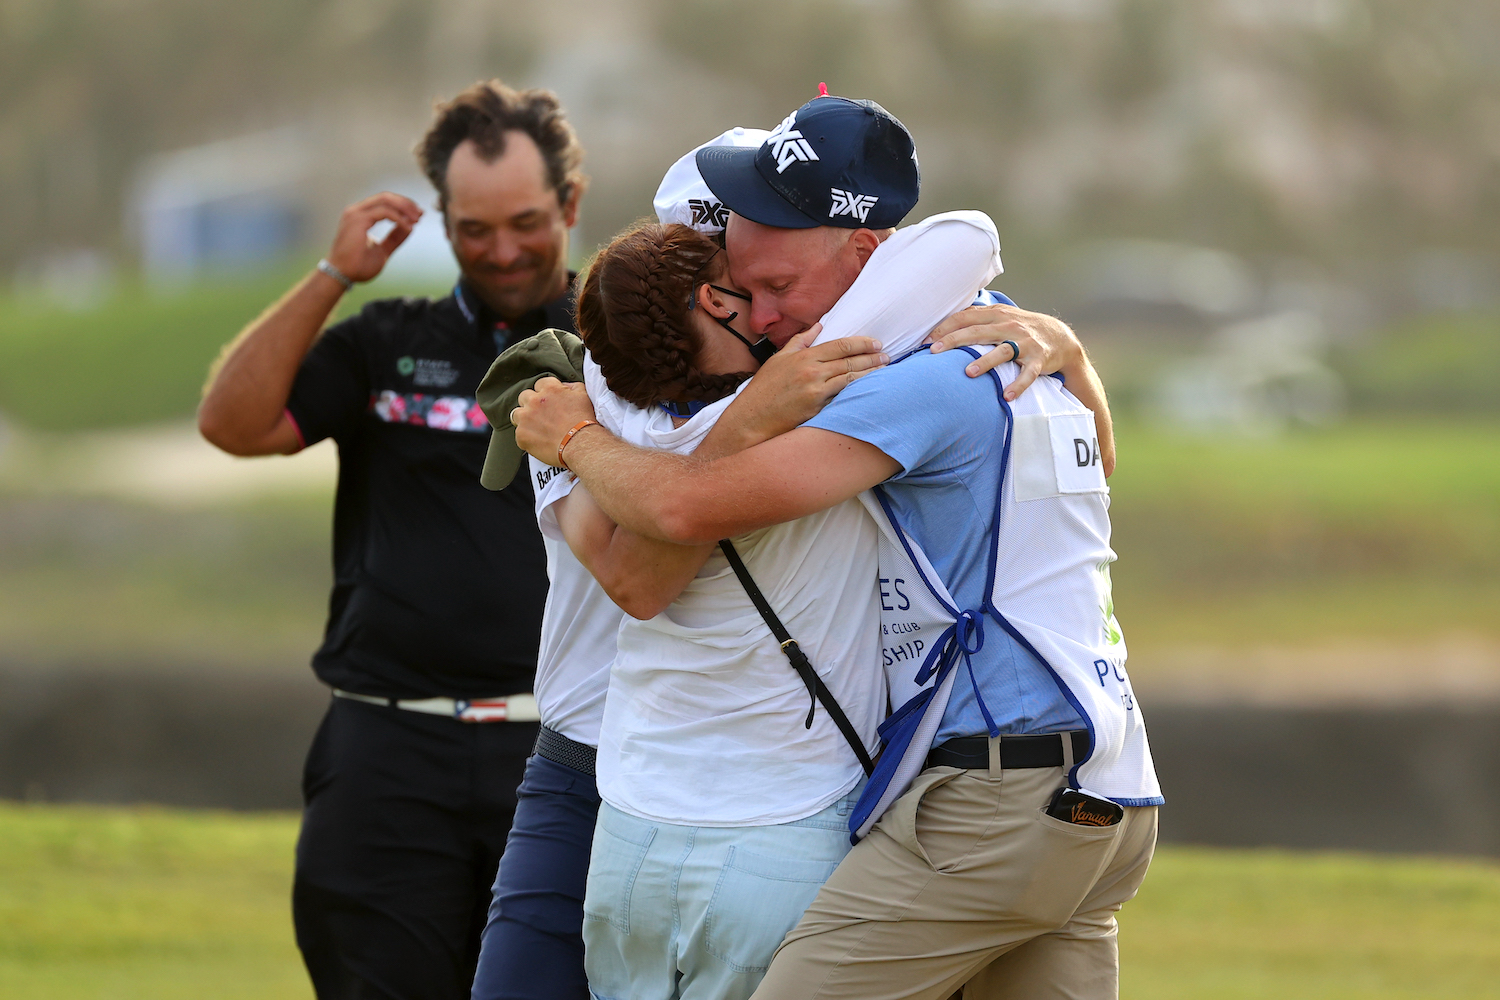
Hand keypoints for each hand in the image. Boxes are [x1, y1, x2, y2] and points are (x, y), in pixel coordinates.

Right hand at [323, 193, 423, 283]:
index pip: (384, 202)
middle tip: (421, 214)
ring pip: (385, 199)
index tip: (418, 216)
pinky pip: (384, 212)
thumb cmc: (358, 266)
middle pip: (386, 197)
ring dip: (405, 208)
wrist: (342, 275)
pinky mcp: (358, 219)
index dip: (403, 206)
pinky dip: (399, 218)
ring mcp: (356, 213)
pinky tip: (408, 227)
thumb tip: (410, 227)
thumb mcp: (383, 249)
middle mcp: (356, 211)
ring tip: (417, 219)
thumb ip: (395, 237)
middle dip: (406, 203)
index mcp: (361, 216)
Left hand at [513, 378, 596, 463]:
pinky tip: (539, 442)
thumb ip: (571, 386)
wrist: (581, 444)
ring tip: (537, 429)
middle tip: (542, 416)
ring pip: (517, 414)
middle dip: (531, 404)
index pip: (540, 384)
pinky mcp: (521, 434)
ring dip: (524, 419)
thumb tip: (564, 386)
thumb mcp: (584, 395)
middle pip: (524, 397)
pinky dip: (527, 437)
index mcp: (550, 388)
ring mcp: (526, 417)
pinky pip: (519, 433)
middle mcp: (535, 400)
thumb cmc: (585, 422)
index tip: (549, 402)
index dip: (544, 393)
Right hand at [726, 324, 887, 437]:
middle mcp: (811, 371)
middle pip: (850, 361)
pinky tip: (869, 390)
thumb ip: (800, 341)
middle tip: (886, 356)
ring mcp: (815, 390)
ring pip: (851, 379)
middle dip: (872, 358)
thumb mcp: (778, 360)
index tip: (876, 343)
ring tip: (884, 371)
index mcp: (803, 356)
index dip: (862, 343)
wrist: (751, 418)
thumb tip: (818, 326)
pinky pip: (842, 397)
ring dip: (870, 374)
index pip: (840, 345)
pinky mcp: (817, 408)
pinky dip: (858, 392)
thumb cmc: (763, 390)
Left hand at [927, 304, 1084, 401]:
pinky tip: (1007, 396)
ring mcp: (1025, 343)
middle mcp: (1009, 326)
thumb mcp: (1001, 316)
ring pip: (1003, 351)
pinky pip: (1027, 374)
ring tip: (969, 373)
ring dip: (985, 362)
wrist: (1060, 337)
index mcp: (997, 314)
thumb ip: (977, 317)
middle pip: (978, 332)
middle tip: (935, 351)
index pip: (966, 317)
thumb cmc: (1021, 328)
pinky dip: (1018, 385)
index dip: (946, 327)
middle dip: (955, 340)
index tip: (927, 340)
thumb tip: (946, 322)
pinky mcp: (1038, 360)